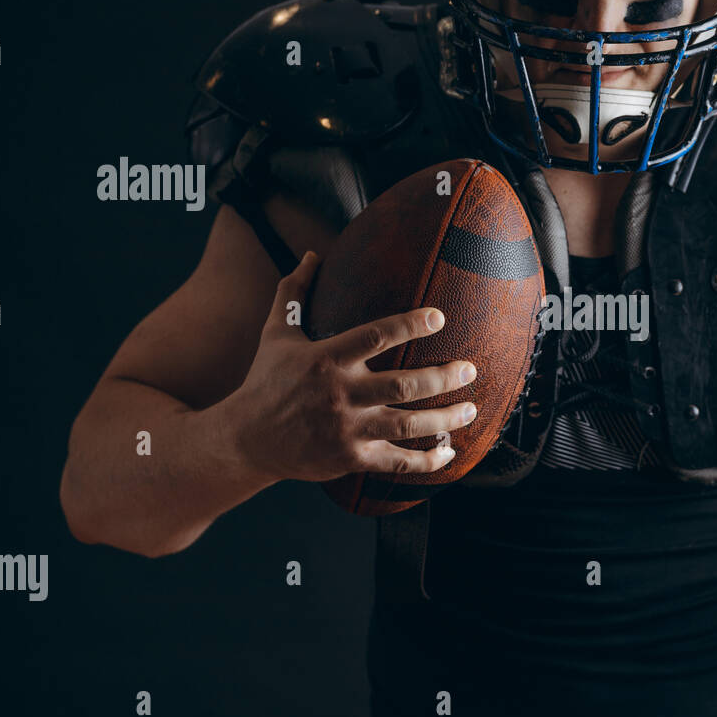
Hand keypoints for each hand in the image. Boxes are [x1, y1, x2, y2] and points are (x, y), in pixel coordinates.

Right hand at [226, 251, 478, 483]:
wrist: (246, 440)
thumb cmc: (266, 381)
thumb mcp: (276, 333)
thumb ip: (295, 292)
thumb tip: (312, 254)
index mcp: (324, 359)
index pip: (375, 336)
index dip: (409, 324)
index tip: (439, 317)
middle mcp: (339, 395)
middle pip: (403, 386)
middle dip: (442, 378)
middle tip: (469, 369)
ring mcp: (347, 430)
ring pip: (408, 426)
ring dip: (446, 419)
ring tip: (470, 406)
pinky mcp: (350, 459)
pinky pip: (397, 462)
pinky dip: (427, 462)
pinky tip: (449, 452)